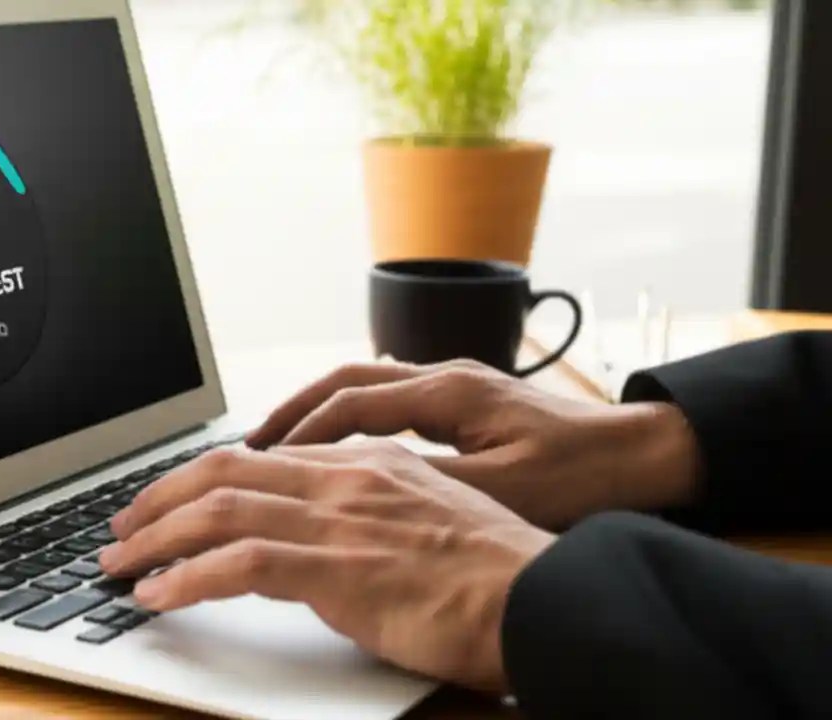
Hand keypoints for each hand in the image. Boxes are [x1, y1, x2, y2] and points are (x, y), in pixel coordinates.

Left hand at [101, 441, 554, 691]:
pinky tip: (158, 595)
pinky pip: (236, 562)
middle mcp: (345, 477)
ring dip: (154, 537)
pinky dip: (185, 577)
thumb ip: (371, 523)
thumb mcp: (429, 526)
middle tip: (122, 526)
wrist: (544, 599)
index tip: (170, 503)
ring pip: (217, 508)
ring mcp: (338, 518)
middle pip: (223, 468)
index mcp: (367, 462)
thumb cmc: (498, 576)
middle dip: (159, 497)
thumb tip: (327, 548)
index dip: (202, 479)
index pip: (262, 457)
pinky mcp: (336, 566)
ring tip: (118, 563)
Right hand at [246, 360, 702, 529]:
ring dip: (319, 411)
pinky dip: (351, 419)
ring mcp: (456, 383)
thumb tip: (364, 488)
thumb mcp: (503, 491)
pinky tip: (339, 447)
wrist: (643, 454)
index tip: (263, 460)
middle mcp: (446, 375)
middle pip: (347, 379)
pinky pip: (390, 398)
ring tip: (280, 444)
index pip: (351, 404)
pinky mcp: (467, 400)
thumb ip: (431, 485)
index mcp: (450, 391)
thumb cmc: (582, 475)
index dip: (301, 433)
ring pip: (366, 385)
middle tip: (249, 442)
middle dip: (293, 410)